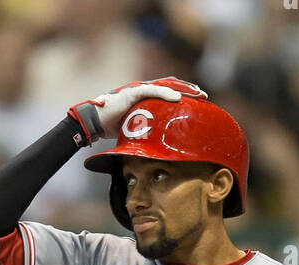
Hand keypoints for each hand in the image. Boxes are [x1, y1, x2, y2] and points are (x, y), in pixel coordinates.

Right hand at [68, 78, 203, 144]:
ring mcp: (138, 90)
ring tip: (197, 94)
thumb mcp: (134, 130)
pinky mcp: (132, 93)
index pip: (168, 93)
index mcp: (145, 98)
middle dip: (188, 90)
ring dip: (182, 89)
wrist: (94, 123)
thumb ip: (146, 131)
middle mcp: (143, 90)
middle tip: (204, 96)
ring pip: (165, 85)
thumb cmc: (111, 127)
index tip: (198, 103)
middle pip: (171, 86)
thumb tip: (158, 145)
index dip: (183, 95)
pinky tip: (177, 98)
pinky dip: (165, 94)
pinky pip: (151, 90)